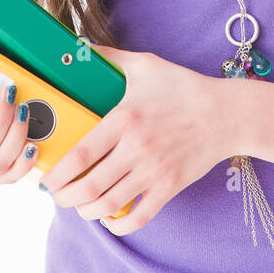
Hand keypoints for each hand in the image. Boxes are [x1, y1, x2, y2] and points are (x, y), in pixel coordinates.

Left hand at [38, 45, 246, 234]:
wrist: (227, 113)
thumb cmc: (184, 87)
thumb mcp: (145, 65)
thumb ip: (109, 57)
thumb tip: (78, 46)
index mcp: (123, 120)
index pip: (79, 156)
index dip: (56, 174)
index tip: (46, 179)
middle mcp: (136, 149)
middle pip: (88, 187)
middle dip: (64, 198)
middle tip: (57, 196)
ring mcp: (154, 171)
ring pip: (109, 205)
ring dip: (87, 212)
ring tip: (80, 206)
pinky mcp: (170, 187)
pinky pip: (139, 217)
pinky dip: (119, 225)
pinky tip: (110, 220)